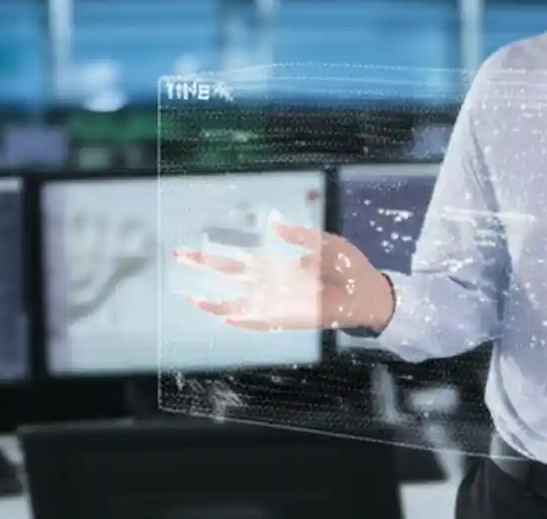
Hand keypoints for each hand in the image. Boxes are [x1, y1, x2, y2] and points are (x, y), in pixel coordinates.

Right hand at [173, 217, 394, 332]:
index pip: (238, 258)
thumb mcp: (325, 242)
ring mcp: (277, 301)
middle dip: (205, 267)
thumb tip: (273, 223)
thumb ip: (299, 235)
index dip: (215, 253)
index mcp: (276, 264)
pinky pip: (262, 322)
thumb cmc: (347, 266)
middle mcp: (271, 283)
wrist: (367, 292)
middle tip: (179, 257)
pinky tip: (227, 317)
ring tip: (194, 298)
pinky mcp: (289, 318)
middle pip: (230, 276)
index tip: (191, 247)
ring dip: (217, 303)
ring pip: (240, 304)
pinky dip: (245, 321)